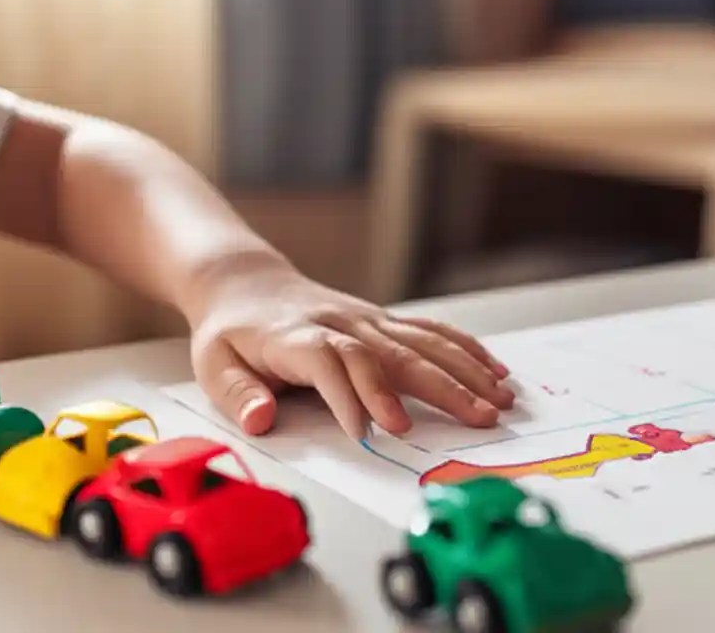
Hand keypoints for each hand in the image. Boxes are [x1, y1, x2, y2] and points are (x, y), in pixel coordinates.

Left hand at [184, 260, 512, 438]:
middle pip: (397, 355)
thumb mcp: (214, 366)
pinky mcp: (386, 322)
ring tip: (500, 402)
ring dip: (467, 372)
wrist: (248, 284)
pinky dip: (468, 350)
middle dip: (440, 389)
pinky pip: (433, 333)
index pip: (333, 363)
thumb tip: (262, 419)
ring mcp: (370, 321)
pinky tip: (498, 371)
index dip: (355, 395)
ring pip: (426, 345)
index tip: (374, 432)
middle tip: (476, 419)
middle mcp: (344, 325)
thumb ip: (238, 395)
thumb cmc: (232, 334)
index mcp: (299, 337)